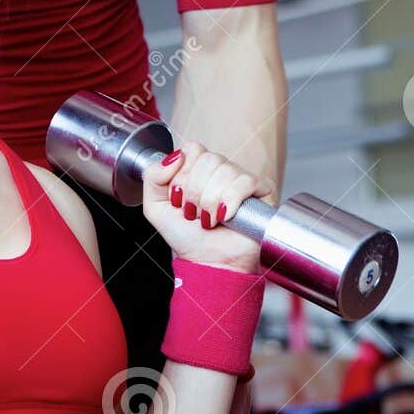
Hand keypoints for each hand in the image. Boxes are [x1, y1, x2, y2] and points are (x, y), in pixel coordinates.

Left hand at [141, 141, 272, 272]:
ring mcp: (240, 180)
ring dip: (210, 201)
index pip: (192, 149)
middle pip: (208, 158)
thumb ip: (152, 176)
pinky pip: (245, 182)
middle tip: (193, 213)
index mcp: (197, 168)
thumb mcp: (155, 207)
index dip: (182, 175)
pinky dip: (229, 202)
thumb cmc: (187, 238)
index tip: (178, 199)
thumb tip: (175, 156)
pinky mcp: (261, 192)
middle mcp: (220, 170)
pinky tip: (225, 217)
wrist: (208, 264)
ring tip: (208, 220)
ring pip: (225, 170)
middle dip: (194, 192)